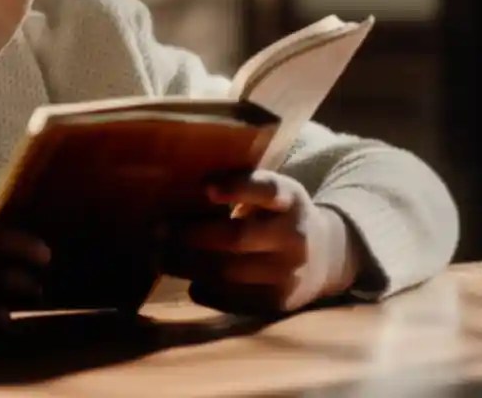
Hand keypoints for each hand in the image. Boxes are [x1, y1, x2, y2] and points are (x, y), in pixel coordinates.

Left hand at [164, 170, 360, 313]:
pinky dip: (204, 289)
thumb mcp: (272, 194)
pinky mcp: (278, 302)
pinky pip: (232, 299)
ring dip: (187, 264)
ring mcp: (288, 273)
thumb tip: (178, 180)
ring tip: (157, 255)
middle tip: (157, 229)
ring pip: (228, 272)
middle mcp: (294, 236)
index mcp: (291, 199)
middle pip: (237, 237)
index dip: (237, 187)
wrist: (324, 257)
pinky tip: (188, 280)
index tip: (204, 187)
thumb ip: (241, 186)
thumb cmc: (277, 216)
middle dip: (192, 234)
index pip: (266, 190)